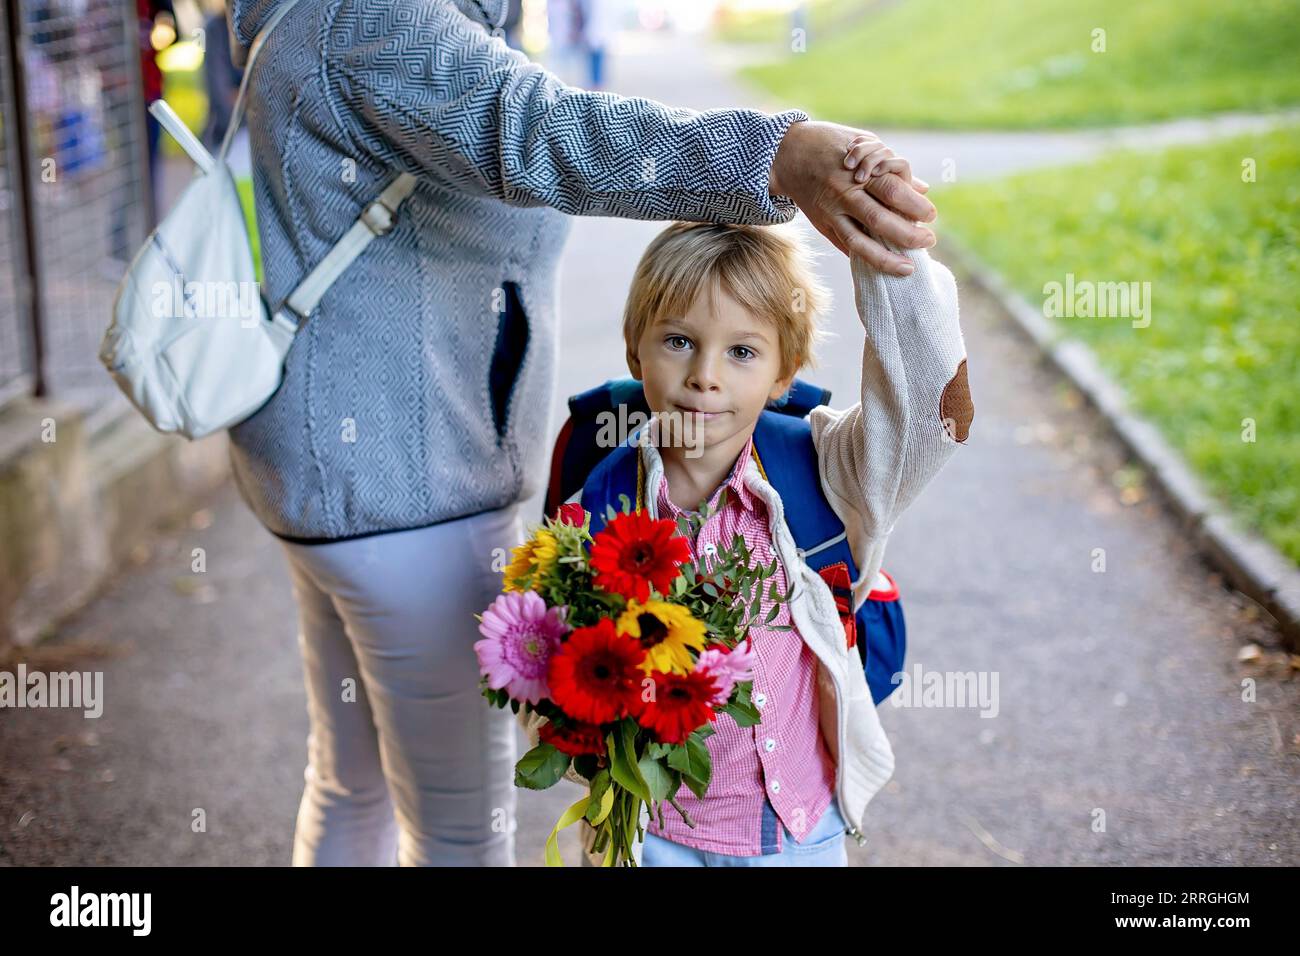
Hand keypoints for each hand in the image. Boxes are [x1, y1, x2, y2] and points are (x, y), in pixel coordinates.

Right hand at [770, 120, 935, 274]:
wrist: (787, 154)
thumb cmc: (832, 144)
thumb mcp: (865, 145)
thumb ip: (892, 168)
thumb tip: (921, 189)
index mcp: (859, 171)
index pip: (893, 191)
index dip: (916, 205)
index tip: (932, 215)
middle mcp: (844, 194)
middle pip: (880, 219)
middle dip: (908, 234)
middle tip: (928, 240)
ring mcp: (830, 212)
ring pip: (860, 242)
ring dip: (887, 258)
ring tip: (908, 267)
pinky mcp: (821, 225)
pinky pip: (845, 246)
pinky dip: (864, 258)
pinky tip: (882, 266)